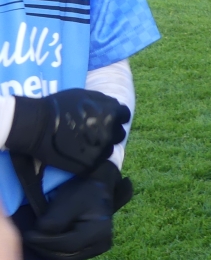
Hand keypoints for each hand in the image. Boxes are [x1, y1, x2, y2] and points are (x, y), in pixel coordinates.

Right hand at [7, 89, 129, 174]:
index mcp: (113, 114)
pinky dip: (91, 158)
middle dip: (109, 132)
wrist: (36, 126)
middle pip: (119, 134)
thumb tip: (116, 106)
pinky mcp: (90, 165)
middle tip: (94, 132)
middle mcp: (111, 133)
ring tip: (84, 143)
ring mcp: (101, 150)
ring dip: (101, 146)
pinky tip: (79, 152)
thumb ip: (104, 101)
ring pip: (109, 149)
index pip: (125, 116)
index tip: (106, 119)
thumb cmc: (59, 106)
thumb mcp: (85, 94)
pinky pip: (97, 161)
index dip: (116, 117)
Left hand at [22, 161, 132, 259]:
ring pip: (65, 259)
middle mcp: (102, 244)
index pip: (68, 245)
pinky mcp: (91, 250)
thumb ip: (54, 220)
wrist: (95, 189)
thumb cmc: (82, 192)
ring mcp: (97, 249)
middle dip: (44, 248)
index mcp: (100, 231)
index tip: (27, 235)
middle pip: (65, 256)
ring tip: (36, 238)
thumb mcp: (68, 201)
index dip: (45, 242)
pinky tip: (46, 240)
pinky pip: (68, 256)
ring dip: (47, 250)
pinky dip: (54, 250)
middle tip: (28, 237)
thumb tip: (37, 236)